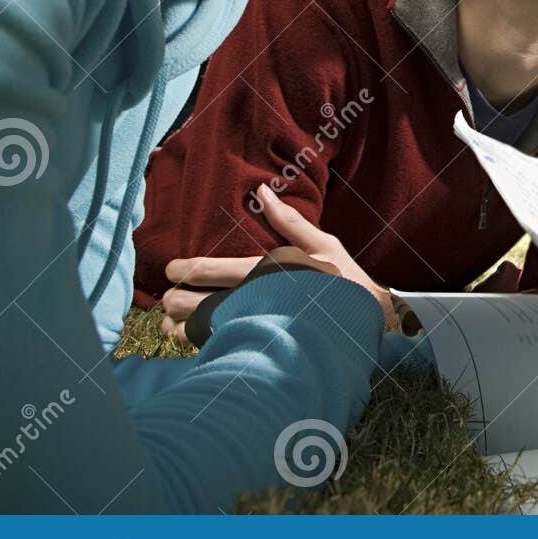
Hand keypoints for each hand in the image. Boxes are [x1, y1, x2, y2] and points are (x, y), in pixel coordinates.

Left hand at [160, 184, 396, 344]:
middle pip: (197, 303)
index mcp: (269, 274)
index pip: (215, 270)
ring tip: (170, 321)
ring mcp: (257, 328)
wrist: (370, 325)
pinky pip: (219, 348)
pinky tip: (188, 340)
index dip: (187, 269)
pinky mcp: (261, 347)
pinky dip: (197, 345)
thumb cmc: (347, 282)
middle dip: (174, 300)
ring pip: (201, 331)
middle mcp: (257, 302)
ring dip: (179, 326)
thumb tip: (262, 190)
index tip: (172, 267)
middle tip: (167, 296)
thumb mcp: (324, 245)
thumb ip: (289, 222)